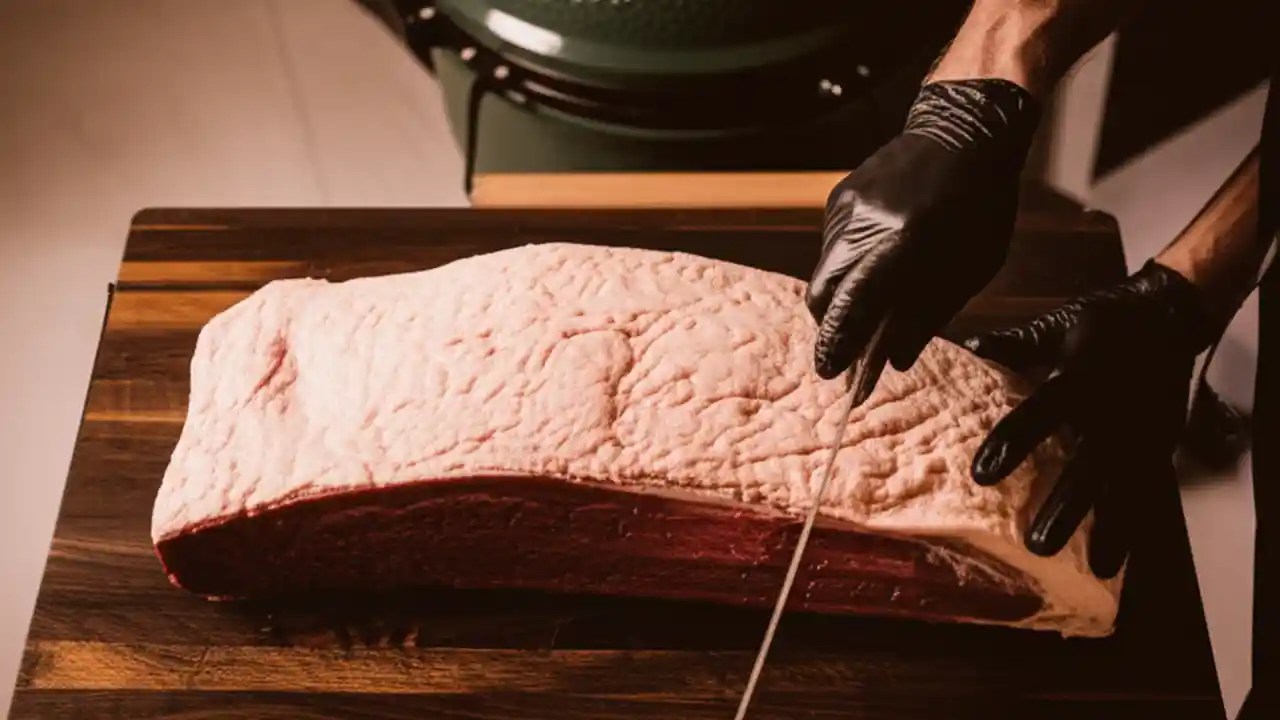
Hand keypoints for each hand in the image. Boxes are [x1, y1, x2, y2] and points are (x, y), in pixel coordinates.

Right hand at [807, 79, 1039, 382]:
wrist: (962, 127)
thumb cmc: (979, 202)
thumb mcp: (971, 267)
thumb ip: (928, 314)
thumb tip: (894, 359)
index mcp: (904, 242)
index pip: (853, 305)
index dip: (838, 343)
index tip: (831, 372)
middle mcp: (864, 225)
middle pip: (822, 294)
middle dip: (832, 327)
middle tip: (849, 350)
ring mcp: (845, 209)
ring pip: (824, 272)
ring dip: (842, 297)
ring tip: (871, 305)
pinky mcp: (838, 198)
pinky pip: (832, 248)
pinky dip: (847, 268)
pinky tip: (875, 264)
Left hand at [965, 261, 1212, 577]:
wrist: (1170, 314)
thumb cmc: (1104, 320)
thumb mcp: (1059, 322)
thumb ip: (1015, 343)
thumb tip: (971, 348)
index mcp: (1081, 376)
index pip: (1042, 413)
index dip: (1013, 442)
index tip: (982, 475)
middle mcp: (1114, 410)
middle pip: (1089, 465)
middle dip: (1065, 506)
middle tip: (1036, 545)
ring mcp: (1143, 431)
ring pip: (1126, 486)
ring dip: (1110, 527)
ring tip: (1095, 566)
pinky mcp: (1162, 444)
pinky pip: (1149, 489)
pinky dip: (1136, 524)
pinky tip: (1121, 558)